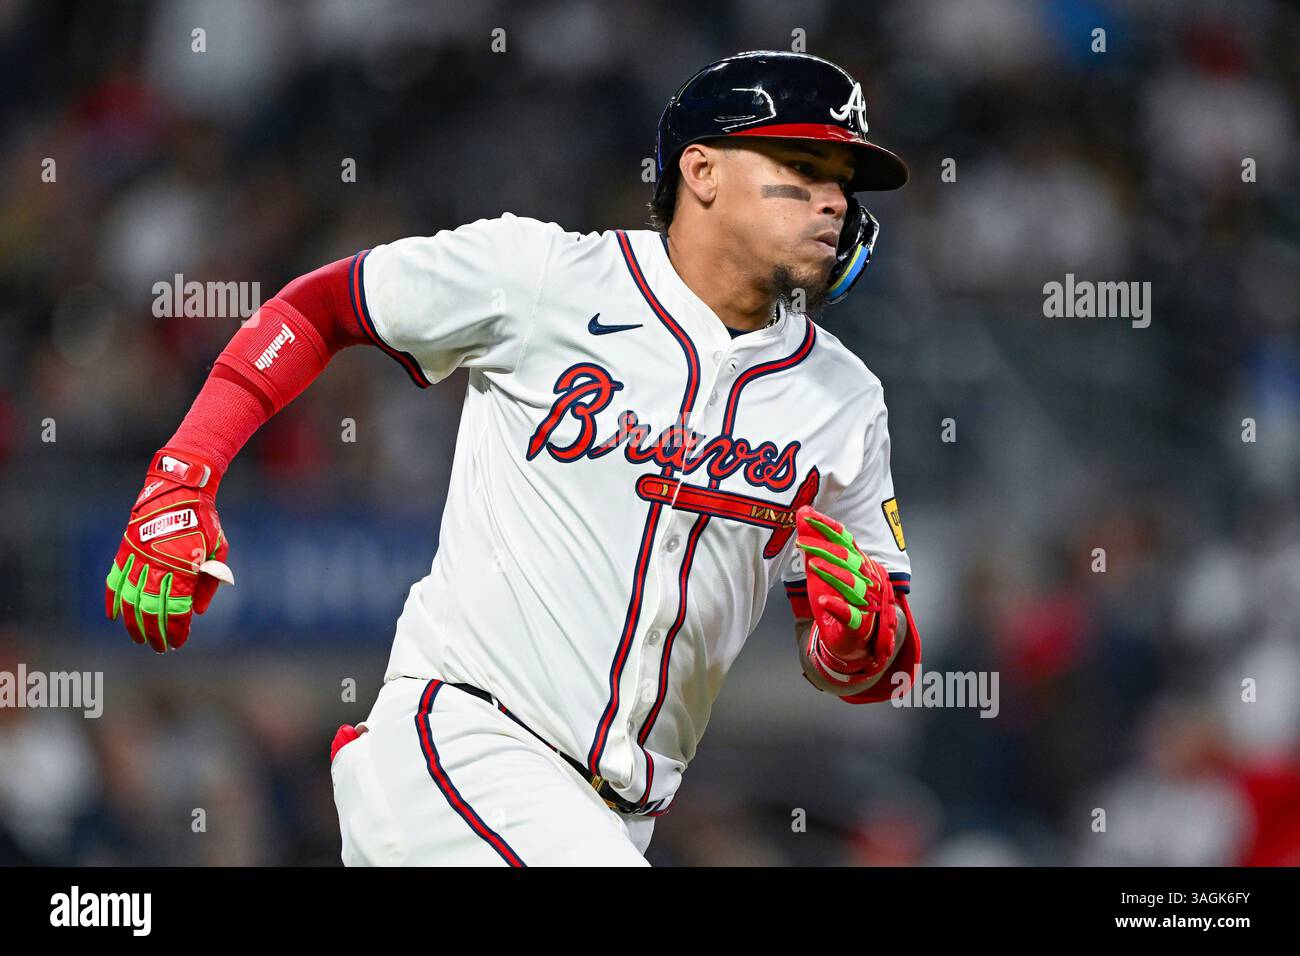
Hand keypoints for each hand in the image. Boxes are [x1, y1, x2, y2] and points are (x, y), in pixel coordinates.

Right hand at [105, 449, 231, 651]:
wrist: (179, 489)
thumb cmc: (205, 522)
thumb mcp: (219, 550)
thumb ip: (210, 581)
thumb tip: (198, 612)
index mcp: (183, 567)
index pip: (177, 609)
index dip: (177, 629)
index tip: (179, 642)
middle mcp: (158, 565)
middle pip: (152, 609)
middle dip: (156, 632)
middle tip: (159, 648)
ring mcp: (138, 558)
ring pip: (130, 599)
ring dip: (133, 623)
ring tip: (138, 639)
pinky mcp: (125, 550)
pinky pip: (113, 579)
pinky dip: (111, 599)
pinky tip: (113, 617)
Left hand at [795, 505, 896, 679]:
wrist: (852, 637)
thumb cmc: (838, 597)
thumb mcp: (822, 569)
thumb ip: (815, 544)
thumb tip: (802, 513)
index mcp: (856, 562)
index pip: (844, 539)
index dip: (828, 526)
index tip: (809, 515)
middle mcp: (864, 578)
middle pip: (846, 558)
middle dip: (823, 547)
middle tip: (800, 541)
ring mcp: (863, 601)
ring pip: (851, 583)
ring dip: (832, 572)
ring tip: (813, 565)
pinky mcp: (858, 623)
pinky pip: (849, 614)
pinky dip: (837, 606)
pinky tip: (823, 601)